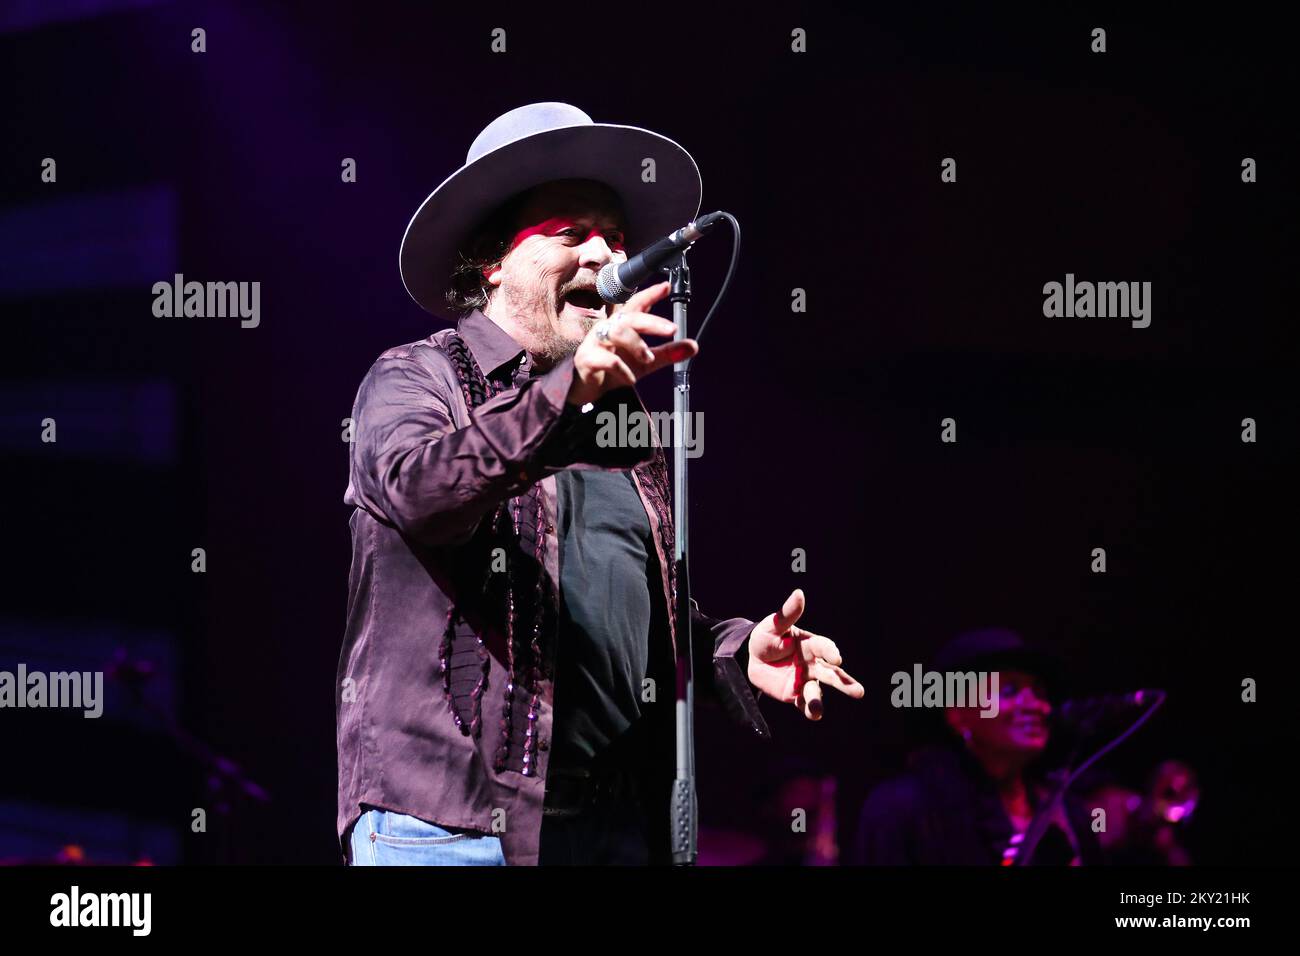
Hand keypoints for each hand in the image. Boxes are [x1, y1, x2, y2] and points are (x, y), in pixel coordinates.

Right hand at [566, 280, 697, 406]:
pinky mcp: (587, 360)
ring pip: (616, 331)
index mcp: (623, 326)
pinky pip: (605, 359)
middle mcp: (609, 329)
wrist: (590, 391)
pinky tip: (631, 379)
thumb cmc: (616, 369)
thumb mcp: (646, 363)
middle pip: (629, 317)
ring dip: (636, 344)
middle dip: (651, 321)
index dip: (650, 294)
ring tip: (648, 359)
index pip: (637, 305)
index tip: (666, 287)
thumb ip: (667, 353)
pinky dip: (622, 369)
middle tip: (672, 330)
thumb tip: (693, 346)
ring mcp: (595, 343)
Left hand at [746, 589, 863, 719]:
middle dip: (844, 682)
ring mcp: (805, 680)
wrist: (753, 658)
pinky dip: (809, 710)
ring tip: (818, 710)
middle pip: (831, 674)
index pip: (824, 647)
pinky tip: (812, 714)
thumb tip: (799, 593)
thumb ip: (787, 613)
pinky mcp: (796, 694)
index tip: (835, 657)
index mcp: (810, 644)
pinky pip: (804, 704)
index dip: (830, 651)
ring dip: (819, 700)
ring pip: (817, 691)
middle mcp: (813, 664)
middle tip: (859, 691)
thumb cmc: (767, 637)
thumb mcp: (774, 625)